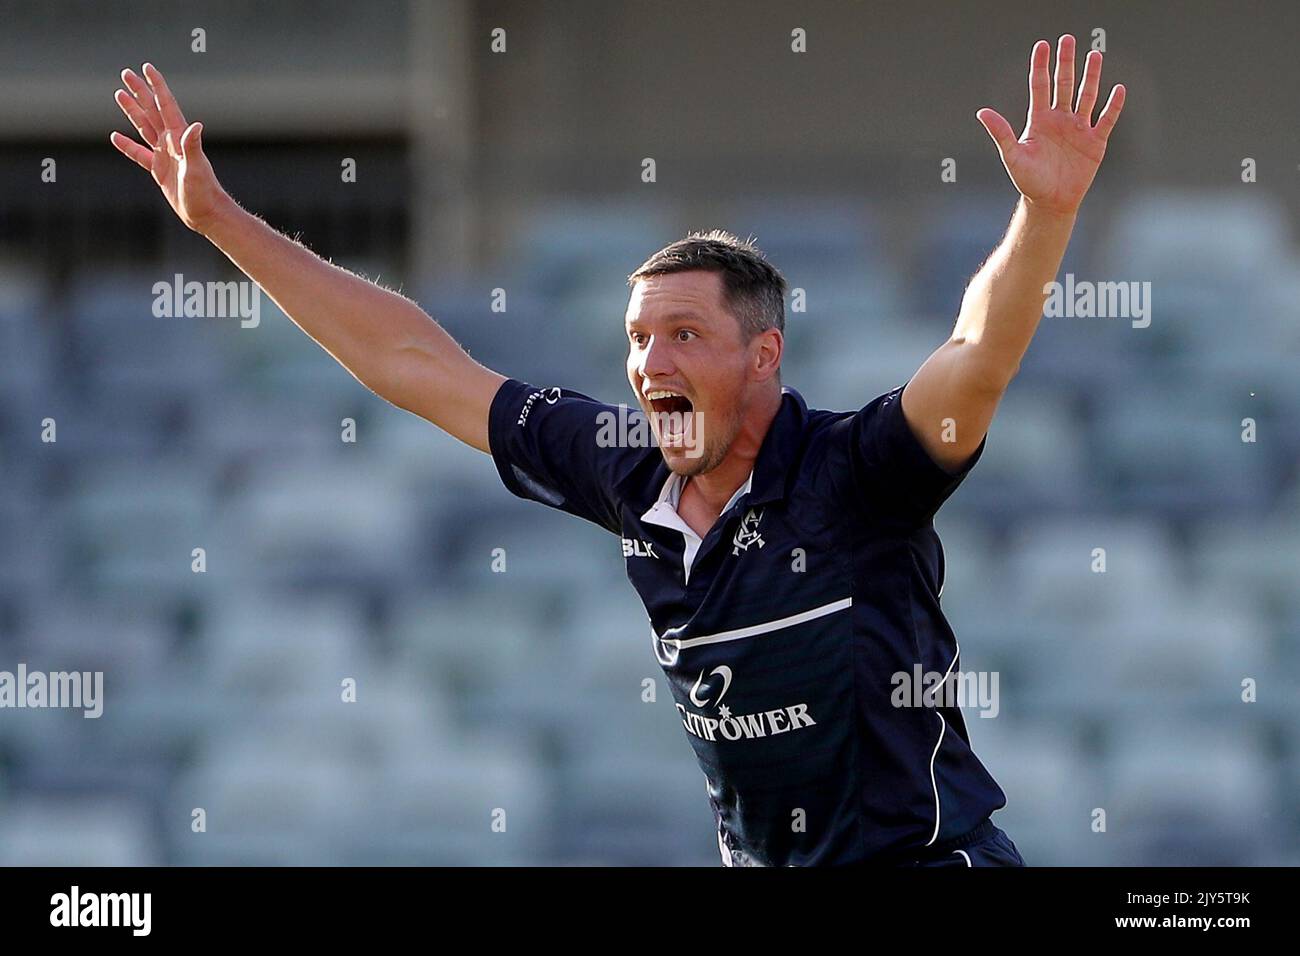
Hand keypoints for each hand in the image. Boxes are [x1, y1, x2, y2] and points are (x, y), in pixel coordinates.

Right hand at [110, 63, 229, 232]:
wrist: (205, 214)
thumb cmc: (204, 193)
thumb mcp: (196, 168)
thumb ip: (193, 146)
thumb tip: (196, 125)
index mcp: (179, 138)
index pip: (165, 105)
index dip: (157, 86)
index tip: (147, 68)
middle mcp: (172, 142)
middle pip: (152, 110)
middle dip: (140, 91)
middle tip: (126, 73)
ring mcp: (165, 155)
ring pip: (144, 127)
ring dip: (132, 110)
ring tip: (119, 94)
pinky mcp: (159, 170)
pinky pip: (139, 153)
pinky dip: (127, 145)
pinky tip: (115, 136)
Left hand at [976, 35, 1124, 217]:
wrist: (1050, 202)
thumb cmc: (1029, 181)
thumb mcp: (1013, 156)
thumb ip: (1001, 133)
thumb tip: (982, 112)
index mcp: (1039, 120)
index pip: (1040, 86)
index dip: (1041, 66)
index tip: (1043, 45)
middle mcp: (1060, 120)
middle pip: (1064, 84)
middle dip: (1066, 62)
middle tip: (1068, 39)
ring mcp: (1078, 129)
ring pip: (1086, 96)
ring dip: (1091, 76)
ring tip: (1094, 55)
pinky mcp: (1095, 141)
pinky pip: (1106, 119)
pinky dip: (1113, 105)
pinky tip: (1118, 89)